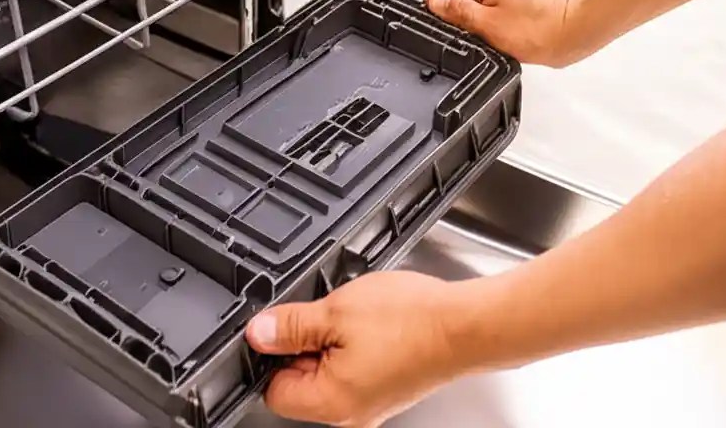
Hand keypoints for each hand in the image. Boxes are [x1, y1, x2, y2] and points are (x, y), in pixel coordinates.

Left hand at [245, 272, 467, 427]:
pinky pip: (354, 368)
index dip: (272, 354)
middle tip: (327, 315)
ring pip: (328, 371)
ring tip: (355, 318)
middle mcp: (350, 414)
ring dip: (331, 340)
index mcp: (331, 403)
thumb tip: (259, 334)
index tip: (282, 326)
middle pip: (300, 382)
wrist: (466, 324)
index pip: (272, 391)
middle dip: (304, 344)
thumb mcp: (335, 311)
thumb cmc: (412, 322)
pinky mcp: (388, 388)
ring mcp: (372, 403)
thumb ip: (290, 325)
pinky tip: (371, 324)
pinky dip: (354, 345)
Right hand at [425, 0, 585, 67]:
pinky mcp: (512, 2)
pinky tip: (493, 35)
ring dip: (472, 20)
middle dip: (456, 13)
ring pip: (472, 3)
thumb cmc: (537, 29)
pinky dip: (484, 23)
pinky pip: (486, 10)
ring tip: (484, 33)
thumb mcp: (486, 23)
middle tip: (465, 31)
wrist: (568, 36)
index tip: (438, 20)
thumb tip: (436, 2)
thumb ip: (457, 11)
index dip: (438, 2)